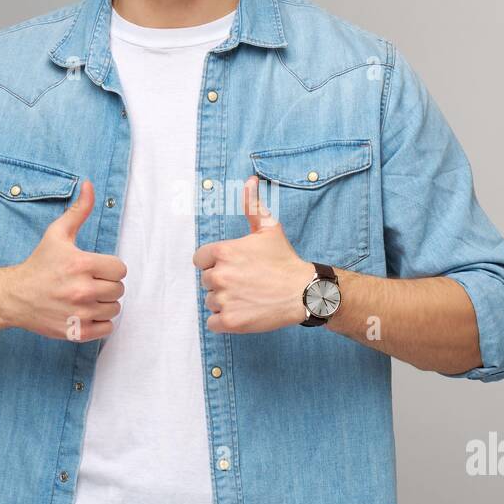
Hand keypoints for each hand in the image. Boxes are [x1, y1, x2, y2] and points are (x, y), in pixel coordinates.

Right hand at [0, 180, 126, 340]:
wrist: (14, 296)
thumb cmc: (38, 264)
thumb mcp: (57, 234)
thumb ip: (78, 210)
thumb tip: (88, 184)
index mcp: (82, 264)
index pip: (120, 269)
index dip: (110, 268)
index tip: (95, 269)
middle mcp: (82, 290)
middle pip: (119, 289)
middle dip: (107, 285)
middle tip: (88, 283)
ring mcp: (79, 313)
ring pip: (114, 309)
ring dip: (104, 304)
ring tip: (86, 297)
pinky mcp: (76, 332)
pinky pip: (106, 329)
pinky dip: (100, 323)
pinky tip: (85, 312)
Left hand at [193, 176, 315, 332]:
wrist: (303, 292)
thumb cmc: (284, 259)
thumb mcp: (269, 228)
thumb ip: (253, 205)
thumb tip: (250, 180)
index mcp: (223, 252)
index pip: (199, 260)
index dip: (215, 263)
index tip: (234, 266)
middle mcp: (219, 275)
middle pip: (206, 281)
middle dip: (222, 282)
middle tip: (246, 282)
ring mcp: (224, 300)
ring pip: (210, 302)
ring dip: (225, 301)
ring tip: (248, 297)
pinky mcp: (230, 322)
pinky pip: (213, 323)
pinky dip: (225, 321)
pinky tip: (243, 312)